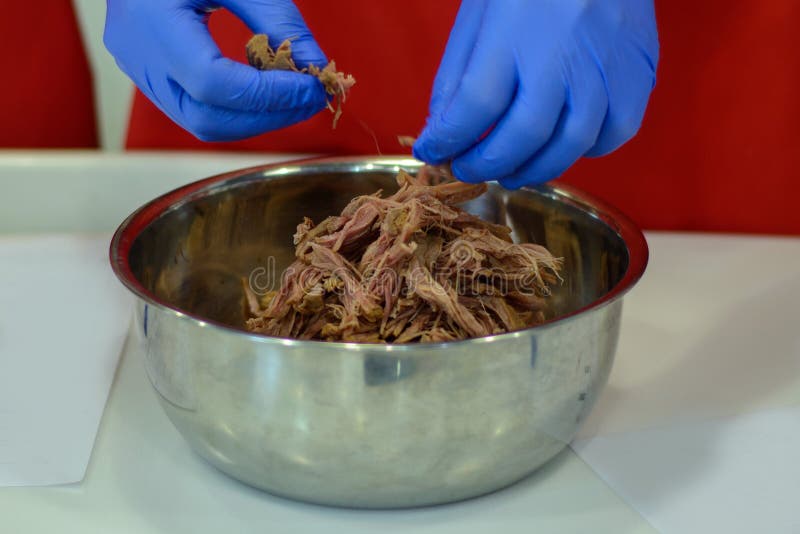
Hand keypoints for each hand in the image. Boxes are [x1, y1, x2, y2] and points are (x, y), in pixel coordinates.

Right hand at [104, 0, 327, 140]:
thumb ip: (276, 17)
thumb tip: (316, 64)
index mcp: (151, 18)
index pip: (211, 82)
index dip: (268, 93)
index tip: (311, 86)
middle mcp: (139, 57)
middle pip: (207, 118)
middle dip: (268, 115)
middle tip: (312, 98)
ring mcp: (142, 74)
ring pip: (203, 124)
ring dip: (257, 119)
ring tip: (296, 98)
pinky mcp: (151, 79)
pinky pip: (198, 112)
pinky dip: (239, 111)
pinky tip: (268, 93)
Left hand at [413, 0, 658, 187]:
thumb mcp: (478, 15)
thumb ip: (456, 76)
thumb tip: (441, 132)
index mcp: (512, 32)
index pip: (474, 106)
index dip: (448, 140)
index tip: (433, 152)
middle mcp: (561, 54)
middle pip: (524, 134)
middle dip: (487, 164)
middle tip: (468, 168)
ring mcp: (605, 67)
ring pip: (572, 143)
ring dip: (534, 170)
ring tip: (511, 171)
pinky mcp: (636, 74)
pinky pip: (615, 133)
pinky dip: (586, 151)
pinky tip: (562, 146)